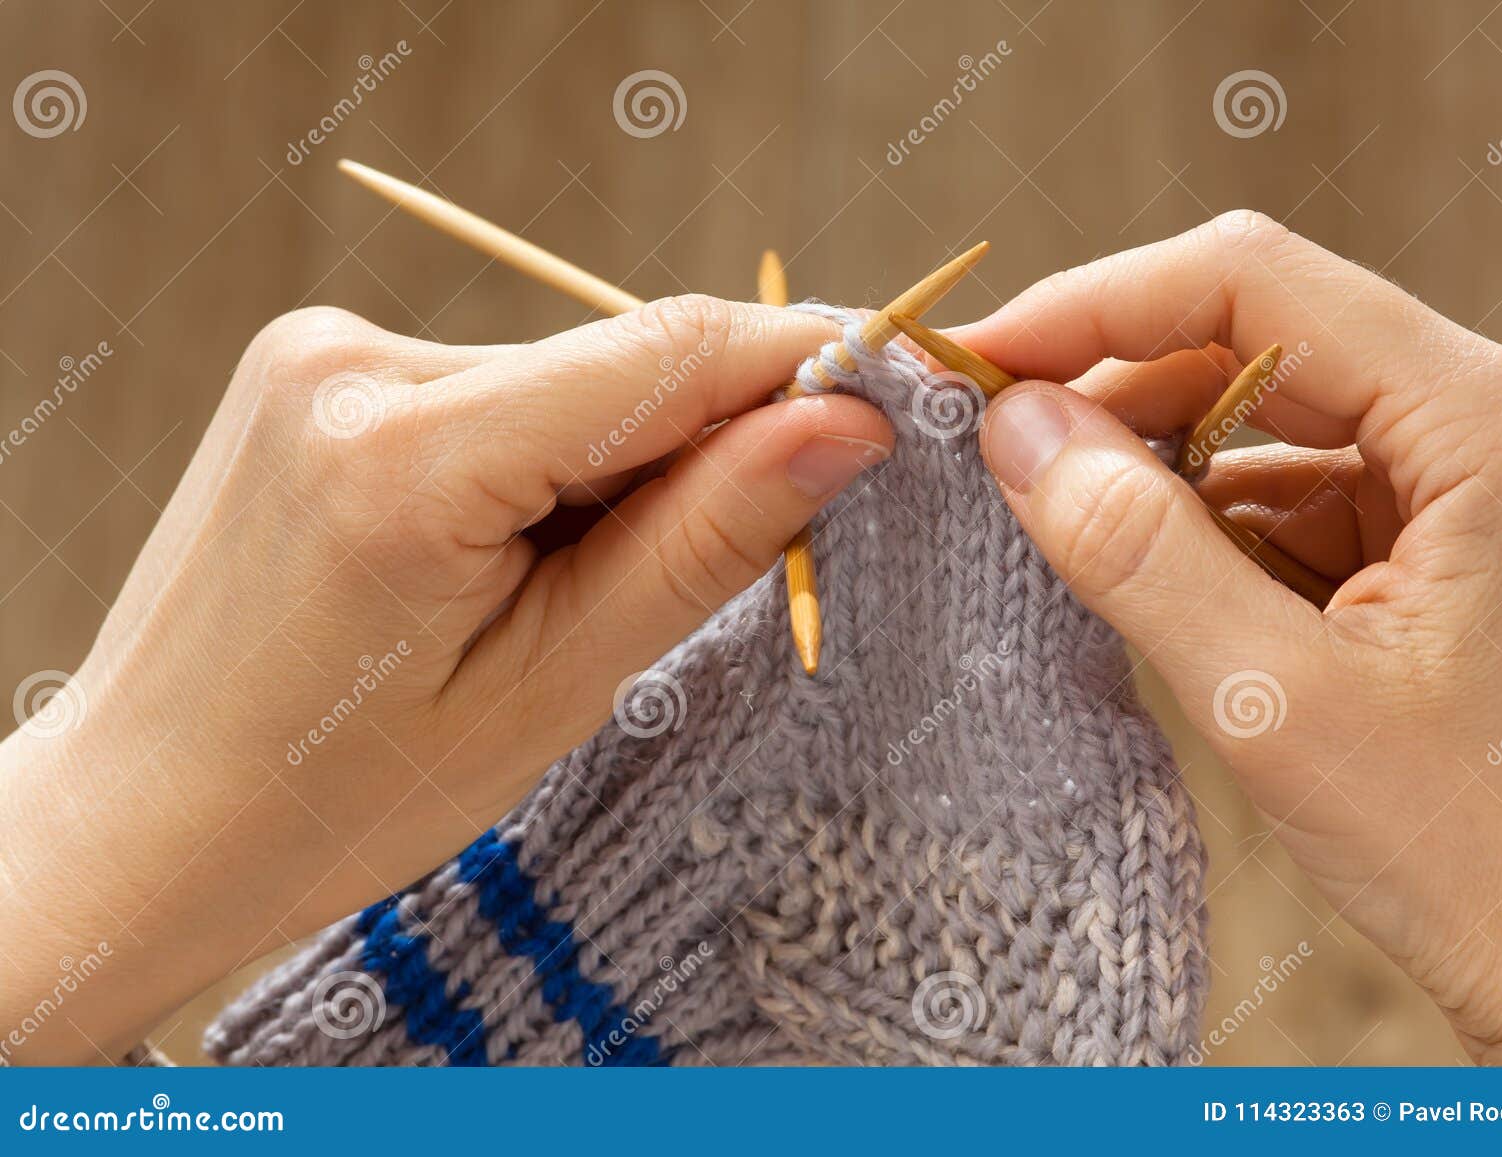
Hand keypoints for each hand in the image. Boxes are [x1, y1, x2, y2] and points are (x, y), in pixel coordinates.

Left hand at [0, 298, 890, 1062]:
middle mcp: (349, 364)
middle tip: (738, 564)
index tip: (895, 397)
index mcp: (404, 456)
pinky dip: (538, 461)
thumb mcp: (550, 687)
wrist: (144, 817)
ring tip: (562, 601)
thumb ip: (702, 539)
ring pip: (556, 381)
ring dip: (612, 465)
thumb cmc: (339, 792)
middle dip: (702, 446)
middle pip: (613, 366)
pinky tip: (500, 564)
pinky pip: (489, 391)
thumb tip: (843, 425)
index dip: (799, 363)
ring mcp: (320, 355)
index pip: (664, 353)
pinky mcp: (315, 369)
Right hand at [964, 210, 1501, 1064]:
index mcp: (1496, 425)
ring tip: (1066, 523)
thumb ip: (1140, 553)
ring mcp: (1488, 482)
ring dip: (1166, 464)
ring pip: (1283, 416)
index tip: (983, 361)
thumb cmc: (1494, 863)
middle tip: (1000, 447)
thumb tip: (1017, 428)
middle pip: (1268, 338)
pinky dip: (1221, 525)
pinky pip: (1312, 491)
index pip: (1257, 284)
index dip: (1097, 305)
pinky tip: (1159, 576)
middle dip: (1121, 388)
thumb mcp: (1283, 705)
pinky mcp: (1461, 541)